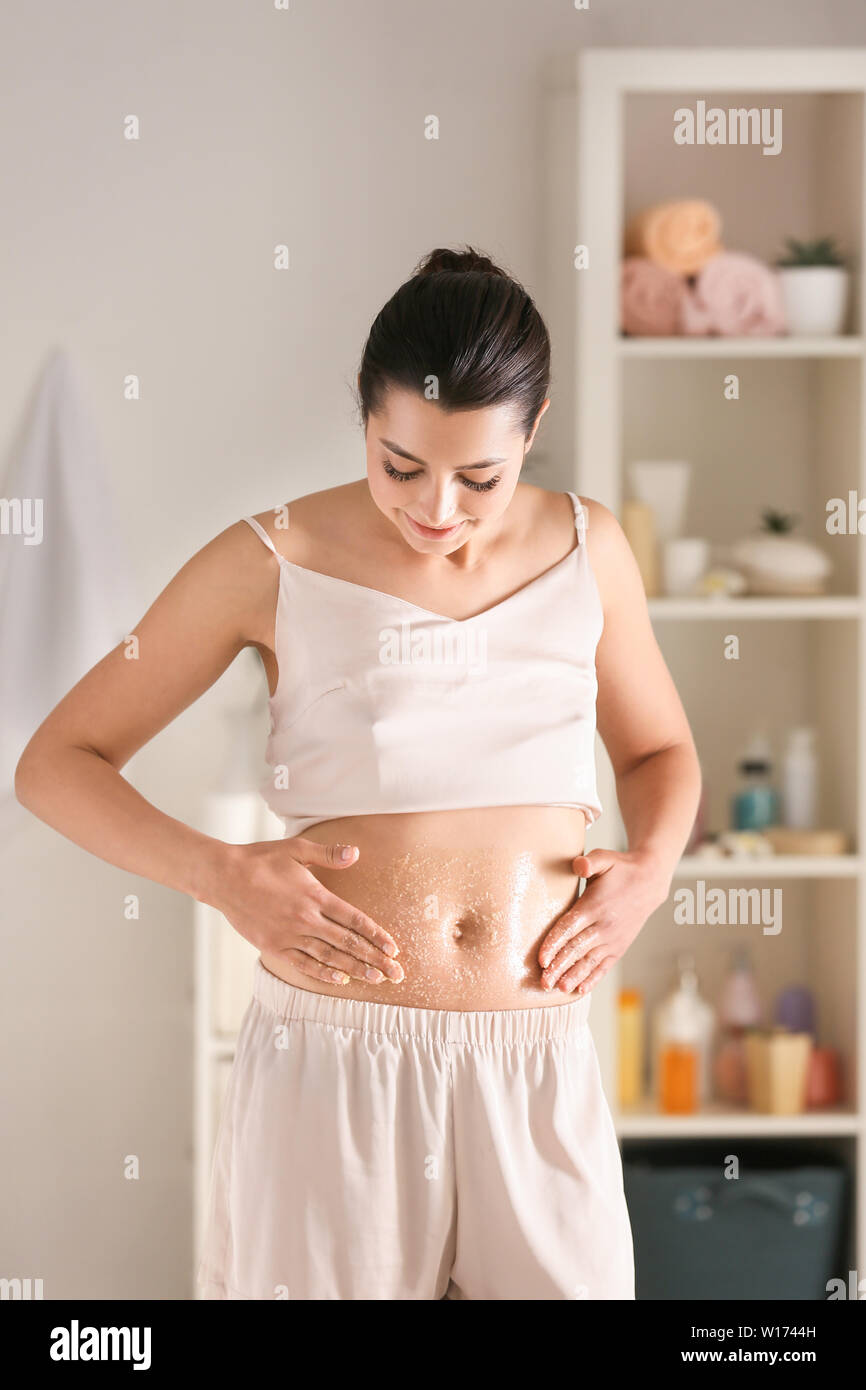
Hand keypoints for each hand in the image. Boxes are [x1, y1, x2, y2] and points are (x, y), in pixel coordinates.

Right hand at [210, 837, 404, 985]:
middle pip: (347, 943)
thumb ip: (328, 854)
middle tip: (396, 974)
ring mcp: (289, 935)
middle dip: (375, 959)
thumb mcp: (296, 849)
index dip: (377, 935)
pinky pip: (303, 964)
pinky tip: (340, 980)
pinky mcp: (273, 947)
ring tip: (375, 979)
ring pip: (329, 957)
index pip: (354, 920)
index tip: (394, 948)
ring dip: (355, 969)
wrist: (223, 877)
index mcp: (315, 895)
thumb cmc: (260, 859)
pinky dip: (323, 973)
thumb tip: (355, 853)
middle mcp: (306, 919)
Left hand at [537, 847, 668, 995]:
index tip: (541, 959)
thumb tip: (578, 865)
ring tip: (559, 989)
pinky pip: (604, 966)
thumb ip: (589, 861)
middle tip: (543, 982)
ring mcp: (612, 939)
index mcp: (594, 906)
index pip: (570, 928)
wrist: (649, 882)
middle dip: (558, 967)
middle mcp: (604, 926)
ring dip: (573, 977)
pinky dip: (592, 978)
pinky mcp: (619, 946)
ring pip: (589, 961)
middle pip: (576, 950)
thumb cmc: (620, 868)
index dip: (554, 944)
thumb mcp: (605, 858)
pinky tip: (580, 990)